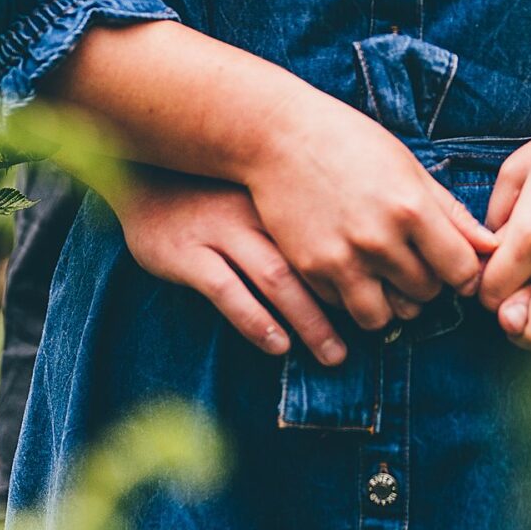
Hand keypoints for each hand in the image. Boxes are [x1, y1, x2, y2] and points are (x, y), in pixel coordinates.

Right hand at [108, 168, 354, 364]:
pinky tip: (277, 345)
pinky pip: (227, 290)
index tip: (386, 300)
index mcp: (279, 196)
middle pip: (309, 261)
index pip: (329, 235)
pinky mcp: (186, 254)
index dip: (359, 270)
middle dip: (342, 306)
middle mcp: (254, 212)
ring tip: (333, 353)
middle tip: (373, 336)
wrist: (144, 175)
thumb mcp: (260, 188)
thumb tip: (353, 252)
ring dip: (308, 321)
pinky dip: (255, 319)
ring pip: (275, 278)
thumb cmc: (212, 190)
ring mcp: (219, 232)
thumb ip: (298, 212)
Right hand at [239, 75, 496, 333]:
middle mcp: (379, 240)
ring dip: (393, 303)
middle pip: (426, 294)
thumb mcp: (408, 166)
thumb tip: (490, 246)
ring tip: (387, 277)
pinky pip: (345, 308)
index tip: (455, 266)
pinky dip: (355, 298)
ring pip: (385, 316)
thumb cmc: (350, 142)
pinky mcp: (310, 269)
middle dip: (429, 284)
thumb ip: (450, 212)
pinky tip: (354, 270)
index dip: (465, 273)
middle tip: (417, 263)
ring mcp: (342, 259)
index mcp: (411, 208)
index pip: (461, 270)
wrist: (278, 135)